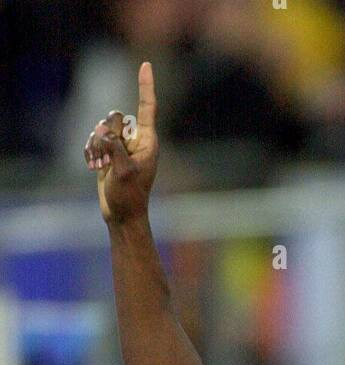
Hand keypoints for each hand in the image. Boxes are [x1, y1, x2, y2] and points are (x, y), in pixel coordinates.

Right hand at [84, 62, 157, 223]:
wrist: (122, 215)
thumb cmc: (129, 196)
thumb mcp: (124, 171)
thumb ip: (115, 147)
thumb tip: (104, 132)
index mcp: (147, 141)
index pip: (146, 107)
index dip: (145, 85)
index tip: (145, 65)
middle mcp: (135, 139)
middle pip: (114, 117)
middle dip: (106, 134)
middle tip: (110, 158)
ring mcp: (121, 144)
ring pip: (101, 127)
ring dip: (97, 145)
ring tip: (103, 166)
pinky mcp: (109, 151)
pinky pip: (94, 138)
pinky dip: (92, 151)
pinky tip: (96, 166)